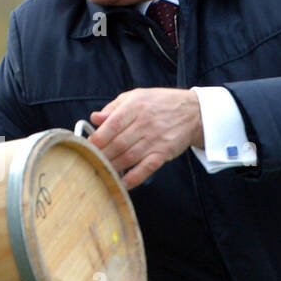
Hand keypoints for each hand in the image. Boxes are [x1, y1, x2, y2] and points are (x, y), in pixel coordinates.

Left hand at [89, 88, 203, 189]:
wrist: (194, 112)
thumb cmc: (160, 103)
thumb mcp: (136, 97)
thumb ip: (113, 108)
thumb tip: (95, 118)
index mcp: (135, 106)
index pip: (112, 125)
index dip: (97, 138)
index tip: (86, 146)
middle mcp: (145, 123)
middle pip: (118, 144)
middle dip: (101, 155)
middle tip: (89, 161)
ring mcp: (155, 139)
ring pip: (128, 157)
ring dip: (112, 167)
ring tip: (100, 171)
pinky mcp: (164, 153)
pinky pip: (146, 168)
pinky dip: (133, 178)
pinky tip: (121, 184)